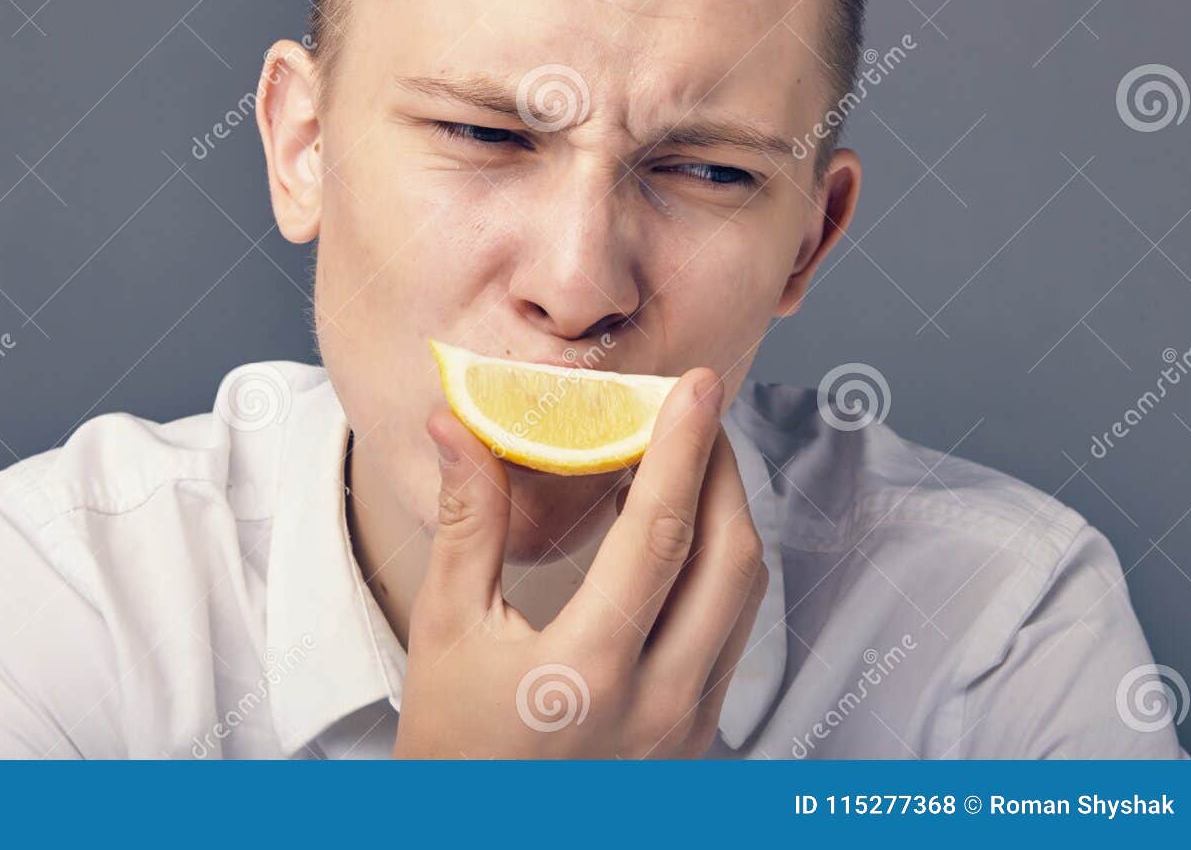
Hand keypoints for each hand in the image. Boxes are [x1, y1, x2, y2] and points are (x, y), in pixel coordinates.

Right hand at [391, 368, 768, 758]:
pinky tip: (682, 542)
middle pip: (728, 559)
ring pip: (744, 599)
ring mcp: (690, 728)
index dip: (681, 448)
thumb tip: (458, 424)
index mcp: (589, 671)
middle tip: (695, 413)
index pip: (659, 535)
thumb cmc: (453, 744)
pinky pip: (734, 636)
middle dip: (721, 470)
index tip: (693, 386)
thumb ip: (468, 521)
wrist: (479, 840)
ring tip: (690, 464)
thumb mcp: (447, 629)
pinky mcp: (701, 740)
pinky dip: (719, 572)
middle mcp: (659, 704)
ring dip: (727, 519)